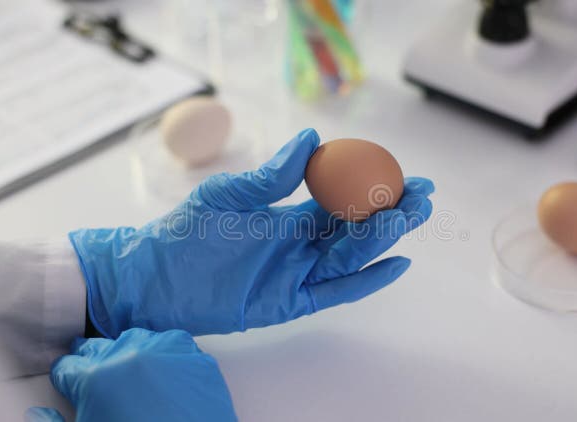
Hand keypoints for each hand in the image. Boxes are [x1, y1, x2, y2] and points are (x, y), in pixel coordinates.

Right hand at [27, 329, 236, 421]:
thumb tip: (36, 413)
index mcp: (96, 379)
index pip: (66, 367)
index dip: (63, 378)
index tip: (65, 382)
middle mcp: (130, 355)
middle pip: (98, 348)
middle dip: (90, 361)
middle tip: (91, 374)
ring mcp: (168, 353)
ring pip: (136, 340)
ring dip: (126, 354)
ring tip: (127, 376)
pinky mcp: (198, 359)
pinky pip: (173, 347)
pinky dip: (162, 357)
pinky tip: (161, 376)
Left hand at [69, 129, 433, 337]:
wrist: (154, 278)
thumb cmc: (185, 232)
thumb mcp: (228, 195)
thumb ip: (271, 176)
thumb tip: (312, 138)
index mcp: (287, 215)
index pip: (340, 199)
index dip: (372, 186)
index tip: (404, 173)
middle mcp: (299, 244)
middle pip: (355, 228)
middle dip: (390, 212)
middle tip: (422, 196)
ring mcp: (297, 274)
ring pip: (350, 257)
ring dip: (382, 239)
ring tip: (410, 217)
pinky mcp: (291, 303)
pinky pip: (335, 292)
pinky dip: (366, 280)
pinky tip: (395, 264)